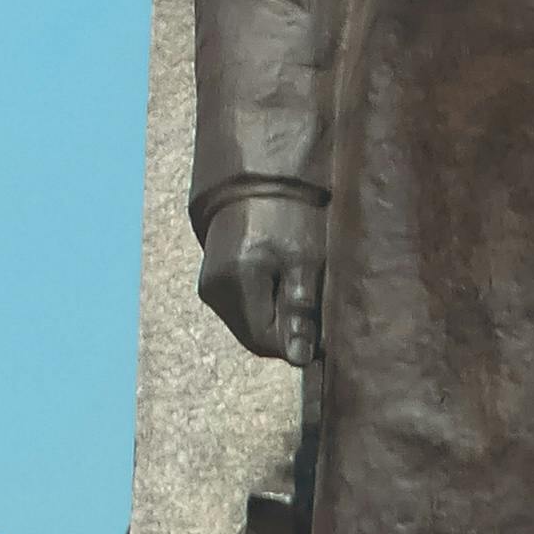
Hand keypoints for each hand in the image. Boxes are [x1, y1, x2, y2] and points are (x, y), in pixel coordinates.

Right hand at [200, 190, 326, 364]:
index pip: (265, 342)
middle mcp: (215, 291)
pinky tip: (282, 280)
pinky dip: (264, 303)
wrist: (256, 176)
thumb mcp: (305, 259)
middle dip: (287, 329)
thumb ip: (300, 309)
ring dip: (276, 316)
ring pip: (249, 322)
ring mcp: (211, 285)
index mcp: (235, 286)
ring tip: (299, 285)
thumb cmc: (288, 213)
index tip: (323, 328)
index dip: (296, 343)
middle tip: (314, 302)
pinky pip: (243, 307)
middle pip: (255, 336)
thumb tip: (299, 357)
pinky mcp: (214, 279)